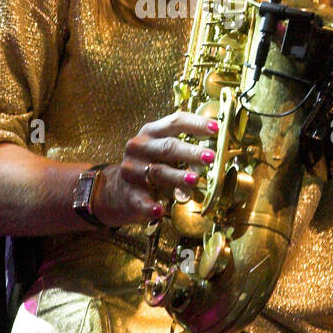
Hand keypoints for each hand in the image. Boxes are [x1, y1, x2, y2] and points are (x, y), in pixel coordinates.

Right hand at [92, 111, 220, 226]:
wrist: (116, 190)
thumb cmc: (149, 166)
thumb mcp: (163, 152)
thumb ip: (185, 149)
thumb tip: (216, 153)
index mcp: (152, 132)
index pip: (175, 122)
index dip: (196, 124)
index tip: (216, 128)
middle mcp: (139, 147)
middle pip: (168, 147)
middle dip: (191, 152)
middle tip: (211, 156)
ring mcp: (132, 170)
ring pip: (158, 172)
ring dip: (177, 176)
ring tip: (194, 180)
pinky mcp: (129, 193)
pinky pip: (141, 200)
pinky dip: (150, 206)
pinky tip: (160, 210)